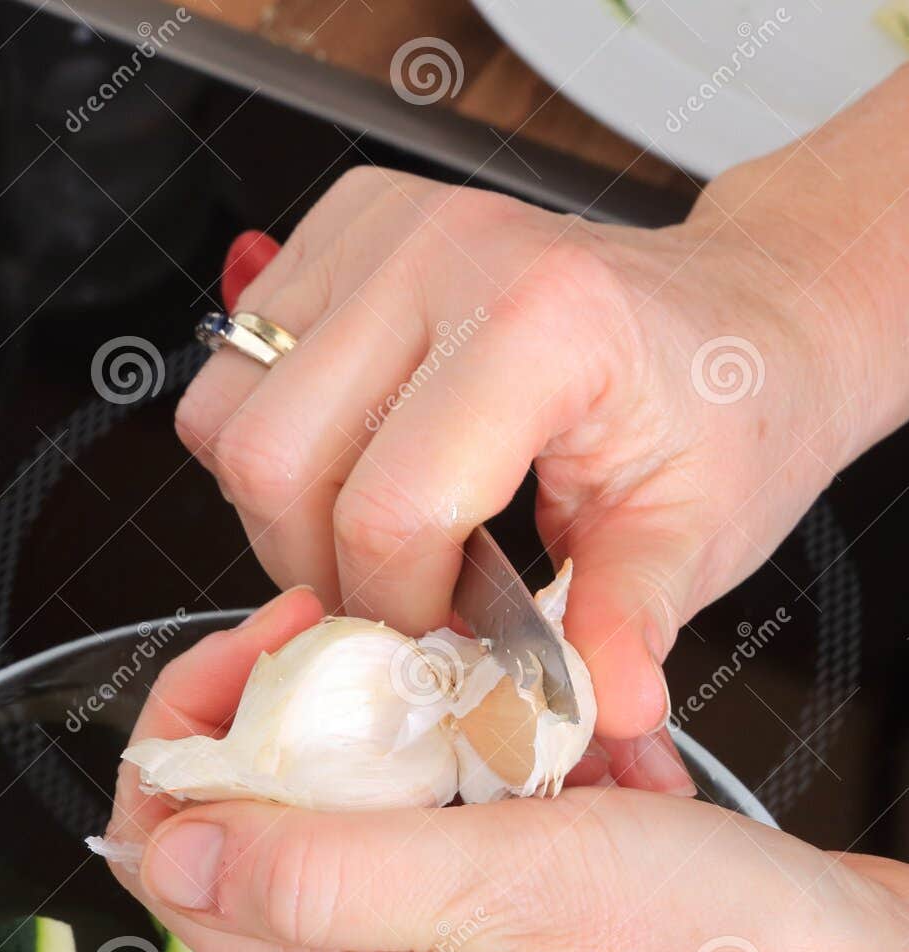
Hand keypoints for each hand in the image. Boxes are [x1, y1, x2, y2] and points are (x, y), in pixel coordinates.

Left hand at [109, 598, 908, 951]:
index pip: (181, 866)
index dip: (188, 746)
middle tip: (354, 637)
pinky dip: (485, 754)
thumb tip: (167, 845)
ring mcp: (450, 942)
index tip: (257, 660)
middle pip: (260, 825)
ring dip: (398, 728)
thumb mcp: (501, 897)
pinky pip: (454, 813)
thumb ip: (324, 874)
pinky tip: (552, 736)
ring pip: (359, 807)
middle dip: (287, 718)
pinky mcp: (515, 911)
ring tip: (472, 676)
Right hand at [176, 144, 895, 787]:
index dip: (397, 610)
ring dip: (280, 512)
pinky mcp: (342, 229)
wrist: (734, 311)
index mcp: (544, 323)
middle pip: (273, 462)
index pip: (387, 509)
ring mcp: (381, 229)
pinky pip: (233, 365)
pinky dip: (270, 443)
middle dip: (318, 570)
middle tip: (395, 603)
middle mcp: (443, 253)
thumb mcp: (696, 536)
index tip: (440, 645)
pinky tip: (354, 467)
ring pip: (226, 417)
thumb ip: (627, 625)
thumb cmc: (719, 413)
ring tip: (371, 539)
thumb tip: (602, 712)